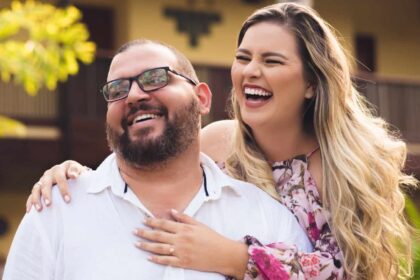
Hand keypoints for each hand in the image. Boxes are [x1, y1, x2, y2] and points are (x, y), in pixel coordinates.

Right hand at [26, 160, 88, 211]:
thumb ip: (76, 171)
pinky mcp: (39, 187)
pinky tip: (30, 211)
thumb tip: (73, 176)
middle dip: (47, 194)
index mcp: (60, 169)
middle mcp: (49, 173)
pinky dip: (30, 202)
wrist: (72, 173)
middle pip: (46, 183)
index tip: (68, 200)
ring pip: (36, 188)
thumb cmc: (77, 174)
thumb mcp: (79, 170)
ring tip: (40, 209)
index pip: (60, 178)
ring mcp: (43, 180)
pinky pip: (32, 194)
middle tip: (49, 204)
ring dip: (36, 199)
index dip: (63, 188)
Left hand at [133, 209, 248, 278]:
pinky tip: (149, 257)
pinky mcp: (183, 262)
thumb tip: (172, 211)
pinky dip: (157, 259)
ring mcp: (181, 252)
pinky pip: (166, 261)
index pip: (164, 223)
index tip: (144, 220)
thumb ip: (184, 218)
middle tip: (134, 231)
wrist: (223, 253)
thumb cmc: (212, 237)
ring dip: (146, 246)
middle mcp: (181, 239)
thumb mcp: (199, 224)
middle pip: (158, 235)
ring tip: (137, 244)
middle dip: (145, 233)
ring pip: (159, 248)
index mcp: (184, 228)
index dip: (152, 221)